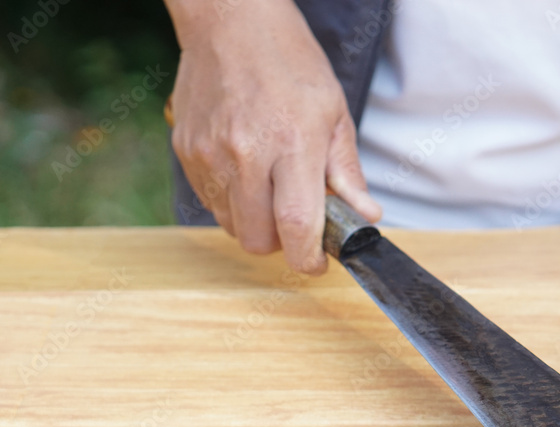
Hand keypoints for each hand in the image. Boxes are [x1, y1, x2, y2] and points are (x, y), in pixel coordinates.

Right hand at [166, 0, 379, 274]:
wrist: (231, 22)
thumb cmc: (290, 63)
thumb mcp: (335, 114)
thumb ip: (347, 173)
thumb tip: (366, 216)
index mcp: (292, 144)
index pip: (297, 226)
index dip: (309, 258)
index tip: (317, 262)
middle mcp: (246, 154)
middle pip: (258, 240)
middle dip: (282, 244)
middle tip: (297, 223)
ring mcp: (210, 154)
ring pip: (232, 226)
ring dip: (255, 223)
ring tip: (271, 189)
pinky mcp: (186, 151)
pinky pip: (210, 202)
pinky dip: (231, 202)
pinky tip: (247, 172)